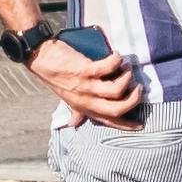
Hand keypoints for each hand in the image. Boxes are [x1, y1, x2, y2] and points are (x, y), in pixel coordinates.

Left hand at [20, 29, 142, 124]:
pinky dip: (116, 61)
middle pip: (117, 109)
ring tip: (127, 68)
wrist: (40, 58)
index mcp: (84, 108)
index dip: (127, 125)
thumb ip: (75, 110)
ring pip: (116, 89)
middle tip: (138, 88)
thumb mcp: (66, 98)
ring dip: (126, 77)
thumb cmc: (55, 77)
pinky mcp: (84, 70)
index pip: (109, 121)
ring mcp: (85, 86)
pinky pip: (108, 68)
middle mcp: (86, 100)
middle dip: (133, 100)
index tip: (140, 124)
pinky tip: (117, 56)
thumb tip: (75, 123)